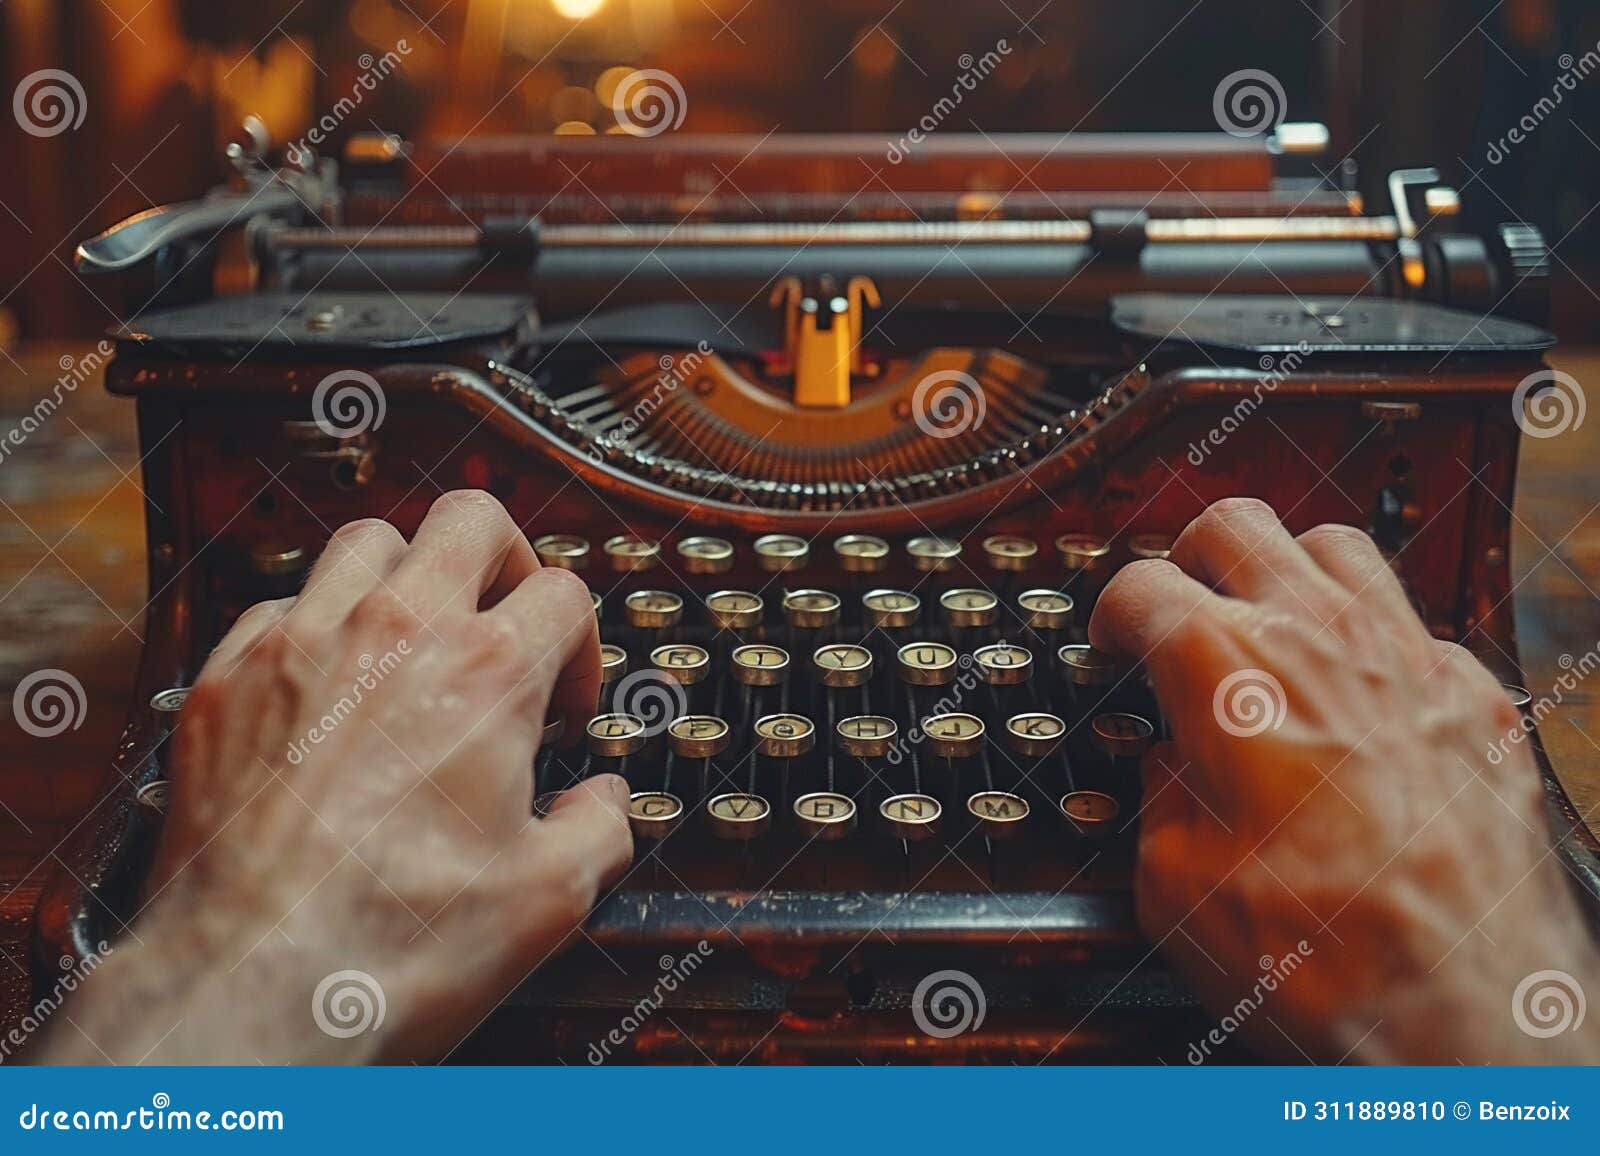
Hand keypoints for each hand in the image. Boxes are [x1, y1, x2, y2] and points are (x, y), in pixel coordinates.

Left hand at [41, 491, 631, 1063]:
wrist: (250, 985)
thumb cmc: (399, 944)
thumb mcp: (550, 899)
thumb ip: (600, 828)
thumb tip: (603, 803)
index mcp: (490, 672)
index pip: (563, 593)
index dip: (581, 647)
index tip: (563, 708)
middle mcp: (394, 632)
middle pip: (469, 520)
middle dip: (507, 560)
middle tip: (505, 625)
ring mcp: (299, 646)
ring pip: (366, 542)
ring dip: (407, 577)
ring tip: (415, 642)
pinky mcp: (226, 681)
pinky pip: (277, 605)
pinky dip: (314, 627)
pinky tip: (326, 688)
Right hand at [1088, 497, 1598, 1063]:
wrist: (1468, 1008)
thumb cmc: (1324, 951)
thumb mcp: (1173, 885)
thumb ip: (1159, 798)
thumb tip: (1171, 770)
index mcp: (1226, 671)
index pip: (1141, 584)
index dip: (1111, 611)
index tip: (1113, 638)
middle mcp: (1319, 639)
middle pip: (1237, 523)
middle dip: (1192, 555)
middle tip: (1181, 599)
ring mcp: (1407, 656)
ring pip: (1336, 543)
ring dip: (1288, 568)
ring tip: (1271, 615)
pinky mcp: (1474, 696)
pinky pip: (1415, 621)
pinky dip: (1374, 638)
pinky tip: (1360, 691)